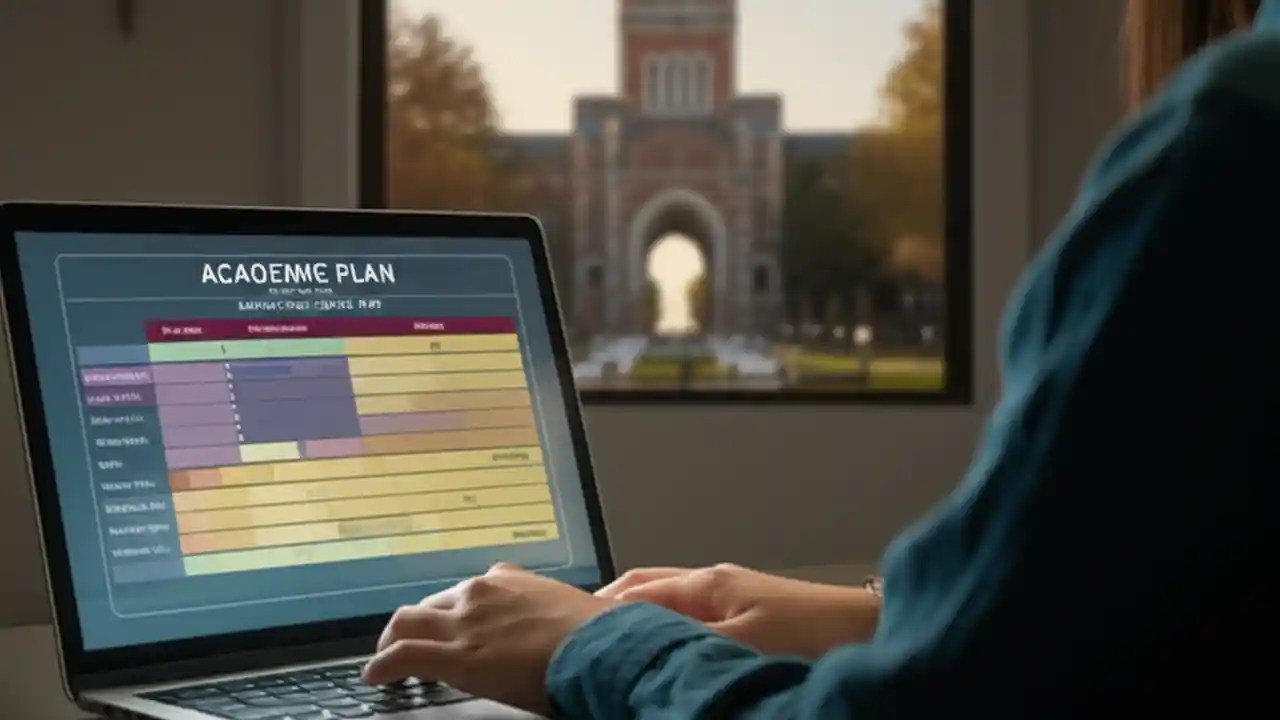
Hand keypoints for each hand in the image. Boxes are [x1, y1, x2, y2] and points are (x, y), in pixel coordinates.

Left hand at [362, 562, 617, 714]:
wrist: (598, 649)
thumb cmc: (597, 635)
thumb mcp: (578, 610)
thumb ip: (560, 613)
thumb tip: (580, 622)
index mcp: (511, 581)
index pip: (475, 587)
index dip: (461, 607)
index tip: (460, 620)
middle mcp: (481, 593)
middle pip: (436, 603)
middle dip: (425, 621)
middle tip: (420, 641)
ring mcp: (464, 622)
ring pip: (408, 621)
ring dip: (394, 637)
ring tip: (386, 655)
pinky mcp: (453, 656)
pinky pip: (403, 656)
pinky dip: (383, 665)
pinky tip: (374, 675)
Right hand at [597, 563, 880, 658]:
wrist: (872, 630)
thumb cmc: (816, 634)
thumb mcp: (739, 645)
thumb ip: (683, 643)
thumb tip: (634, 648)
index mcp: (703, 584)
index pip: (630, 595)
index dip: (594, 616)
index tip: (567, 637)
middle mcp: (711, 584)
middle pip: (641, 590)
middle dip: (605, 610)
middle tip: (575, 638)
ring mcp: (729, 597)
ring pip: (664, 603)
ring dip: (634, 620)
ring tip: (609, 645)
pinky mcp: (746, 615)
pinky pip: (687, 617)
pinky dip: (662, 629)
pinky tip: (661, 651)